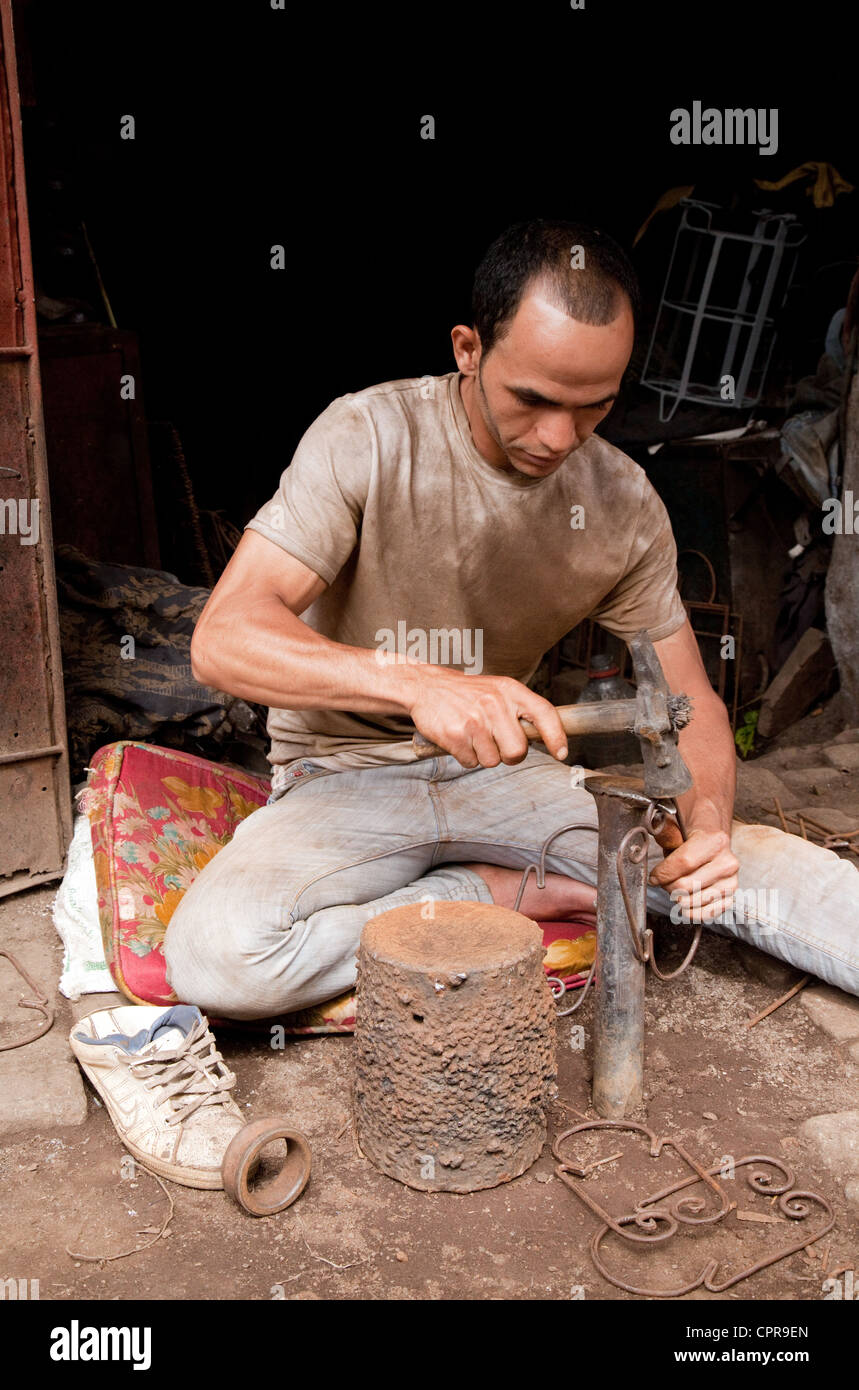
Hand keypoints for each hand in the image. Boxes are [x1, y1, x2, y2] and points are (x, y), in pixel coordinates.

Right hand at [408, 671, 567, 768]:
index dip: (556, 736)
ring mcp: (474, 720)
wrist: (426, 686)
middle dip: (509, 755)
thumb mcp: (497, 690)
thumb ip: (519, 710)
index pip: (544, 713)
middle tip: (497, 743)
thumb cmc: (466, 693)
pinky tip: (460, 738)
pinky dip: (466, 756)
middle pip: (518, 751)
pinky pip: (471, 762)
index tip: (561, 753)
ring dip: (484, 755)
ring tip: (473, 735)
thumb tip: (544, 737)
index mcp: (509, 690)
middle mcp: (494, 704)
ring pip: (493, 761)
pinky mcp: (455, 735)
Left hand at [648, 824, 738, 922]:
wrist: (713, 842)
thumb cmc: (692, 837)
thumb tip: (656, 831)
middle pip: (686, 885)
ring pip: (693, 901)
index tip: (653, 877)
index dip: (663, 872)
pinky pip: (706, 914)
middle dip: (667, 886)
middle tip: (663, 882)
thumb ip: (666, 832)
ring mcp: (731, 882)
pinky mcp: (730, 897)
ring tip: (675, 888)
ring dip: (677, 899)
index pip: (684, 862)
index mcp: (715, 841)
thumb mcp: (678, 827)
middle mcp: (727, 863)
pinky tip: (684, 903)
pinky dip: (690, 912)